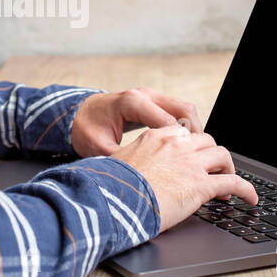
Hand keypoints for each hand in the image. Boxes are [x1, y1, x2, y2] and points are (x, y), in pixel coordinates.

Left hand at [69, 87, 203, 157]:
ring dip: (194, 131)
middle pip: (184, 110)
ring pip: (185, 109)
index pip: (168, 121)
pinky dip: (185, 128)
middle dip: (196, 135)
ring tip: (196, 155)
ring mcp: (151, 97)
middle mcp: (145, 95)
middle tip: (199, 159)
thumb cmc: (86, 130)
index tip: (189, 164)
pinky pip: (177, 112)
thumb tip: (135, 180)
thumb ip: (119, 159)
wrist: (76, 114)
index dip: (182, 143)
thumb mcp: (98, 148)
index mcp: (132, 103)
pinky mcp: (153, 102)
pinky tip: (185, 147)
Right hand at [111, 125, 258, 232]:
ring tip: (230, 183)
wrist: (112, 199)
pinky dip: (247, 190)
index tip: (192, 157)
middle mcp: (176, 145)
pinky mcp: (202, 185)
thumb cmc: (109, 186)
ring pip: (223, 156)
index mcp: (155, 136)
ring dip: (228, 169)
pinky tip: (251, 199)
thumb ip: (129, 161)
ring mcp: (191, 163)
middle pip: (206, 142)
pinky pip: (234, 183)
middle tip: (212, 171)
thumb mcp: (116, 163)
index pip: (183, 134)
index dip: (192, 146)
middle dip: (211, 156)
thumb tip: (122, 172)